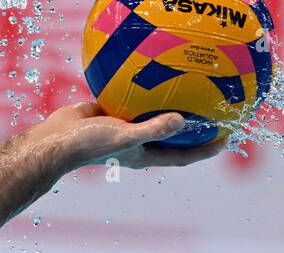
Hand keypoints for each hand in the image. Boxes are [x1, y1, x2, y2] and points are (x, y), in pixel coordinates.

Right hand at [30, 102, 228, 171]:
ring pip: (153, 113)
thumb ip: (153, 129)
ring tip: (189, 83)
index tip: (227, 138)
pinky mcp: (111, 110)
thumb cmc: (89, 144)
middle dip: (195, 127)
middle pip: (174, 135)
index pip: (183, 155)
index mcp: (146, 154)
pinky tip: (152, 65)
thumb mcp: (124, 136)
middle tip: (215, 109)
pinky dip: (142, 86)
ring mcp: (125, 126)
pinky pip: (132, 96)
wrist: (56, 139)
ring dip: (169, 102)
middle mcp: (139, 142)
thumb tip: (183, 120)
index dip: (206, 150)